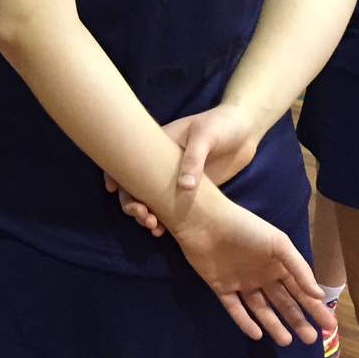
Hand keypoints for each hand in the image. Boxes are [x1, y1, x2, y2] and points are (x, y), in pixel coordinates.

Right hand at [104, 102, 264, 235]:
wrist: (246, 131)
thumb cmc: (221, 125)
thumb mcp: (206, 136)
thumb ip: (194, 160)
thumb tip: (184, 187)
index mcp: (160, 145)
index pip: (130, 159)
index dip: (116, 173)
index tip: (112, 189)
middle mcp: (162, 164)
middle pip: (136, 185)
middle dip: (132, 202)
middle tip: (143, 216)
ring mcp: (175, 178)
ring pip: (151, 199)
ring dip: (146, 214)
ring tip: (154, 227)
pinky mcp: (191, 192)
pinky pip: (171, 208)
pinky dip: (164, 220)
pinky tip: (165, 232)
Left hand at [173, 186, 333, 345]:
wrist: (206, 222)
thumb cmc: (246, 229)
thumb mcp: (279, 244)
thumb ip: (299, 270)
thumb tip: (320, 295)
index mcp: (277, 263)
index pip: (300, 290)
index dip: (314, 307)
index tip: (329, 327)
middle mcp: (261, 275)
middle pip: (283, 302)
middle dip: (298, 320)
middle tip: (311, 340)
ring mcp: (241, 282)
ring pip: (261, 309)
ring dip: (274, 324)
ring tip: (287, 342)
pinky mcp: (221, 287)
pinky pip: (235, 309)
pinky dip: (245, 322)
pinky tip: (257, 334)